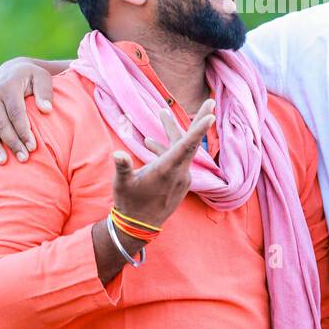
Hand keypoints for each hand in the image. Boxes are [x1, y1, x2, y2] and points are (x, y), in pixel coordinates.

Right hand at [0, 58, 55, 163]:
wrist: (10, 72)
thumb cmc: (31, 77)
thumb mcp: (41, 77)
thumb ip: (44, 91)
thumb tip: (46, 109)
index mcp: (8, 87)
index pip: (16, 112)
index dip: (23, 131)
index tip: (33, 146)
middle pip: (1, 124)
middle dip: (12, 142)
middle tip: (24, 158)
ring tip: (3, 162)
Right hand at [111, 100, 215, 230]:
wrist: (139, 226)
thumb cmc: (129, 203)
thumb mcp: (122, 184)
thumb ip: (122, 167)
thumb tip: (118, 153)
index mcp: (167, 170)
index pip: (186, 146)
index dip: (198, 130)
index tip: (211, 115)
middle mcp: (179, 172)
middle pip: (192, 142)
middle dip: (200, 120)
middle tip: (210, 102)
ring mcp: (181, 177)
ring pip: (180, 148)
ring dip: (172, 131)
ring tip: (161, 112)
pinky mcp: (178, 181)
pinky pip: (175, 159)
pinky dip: (166, 148)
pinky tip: (149, 142)